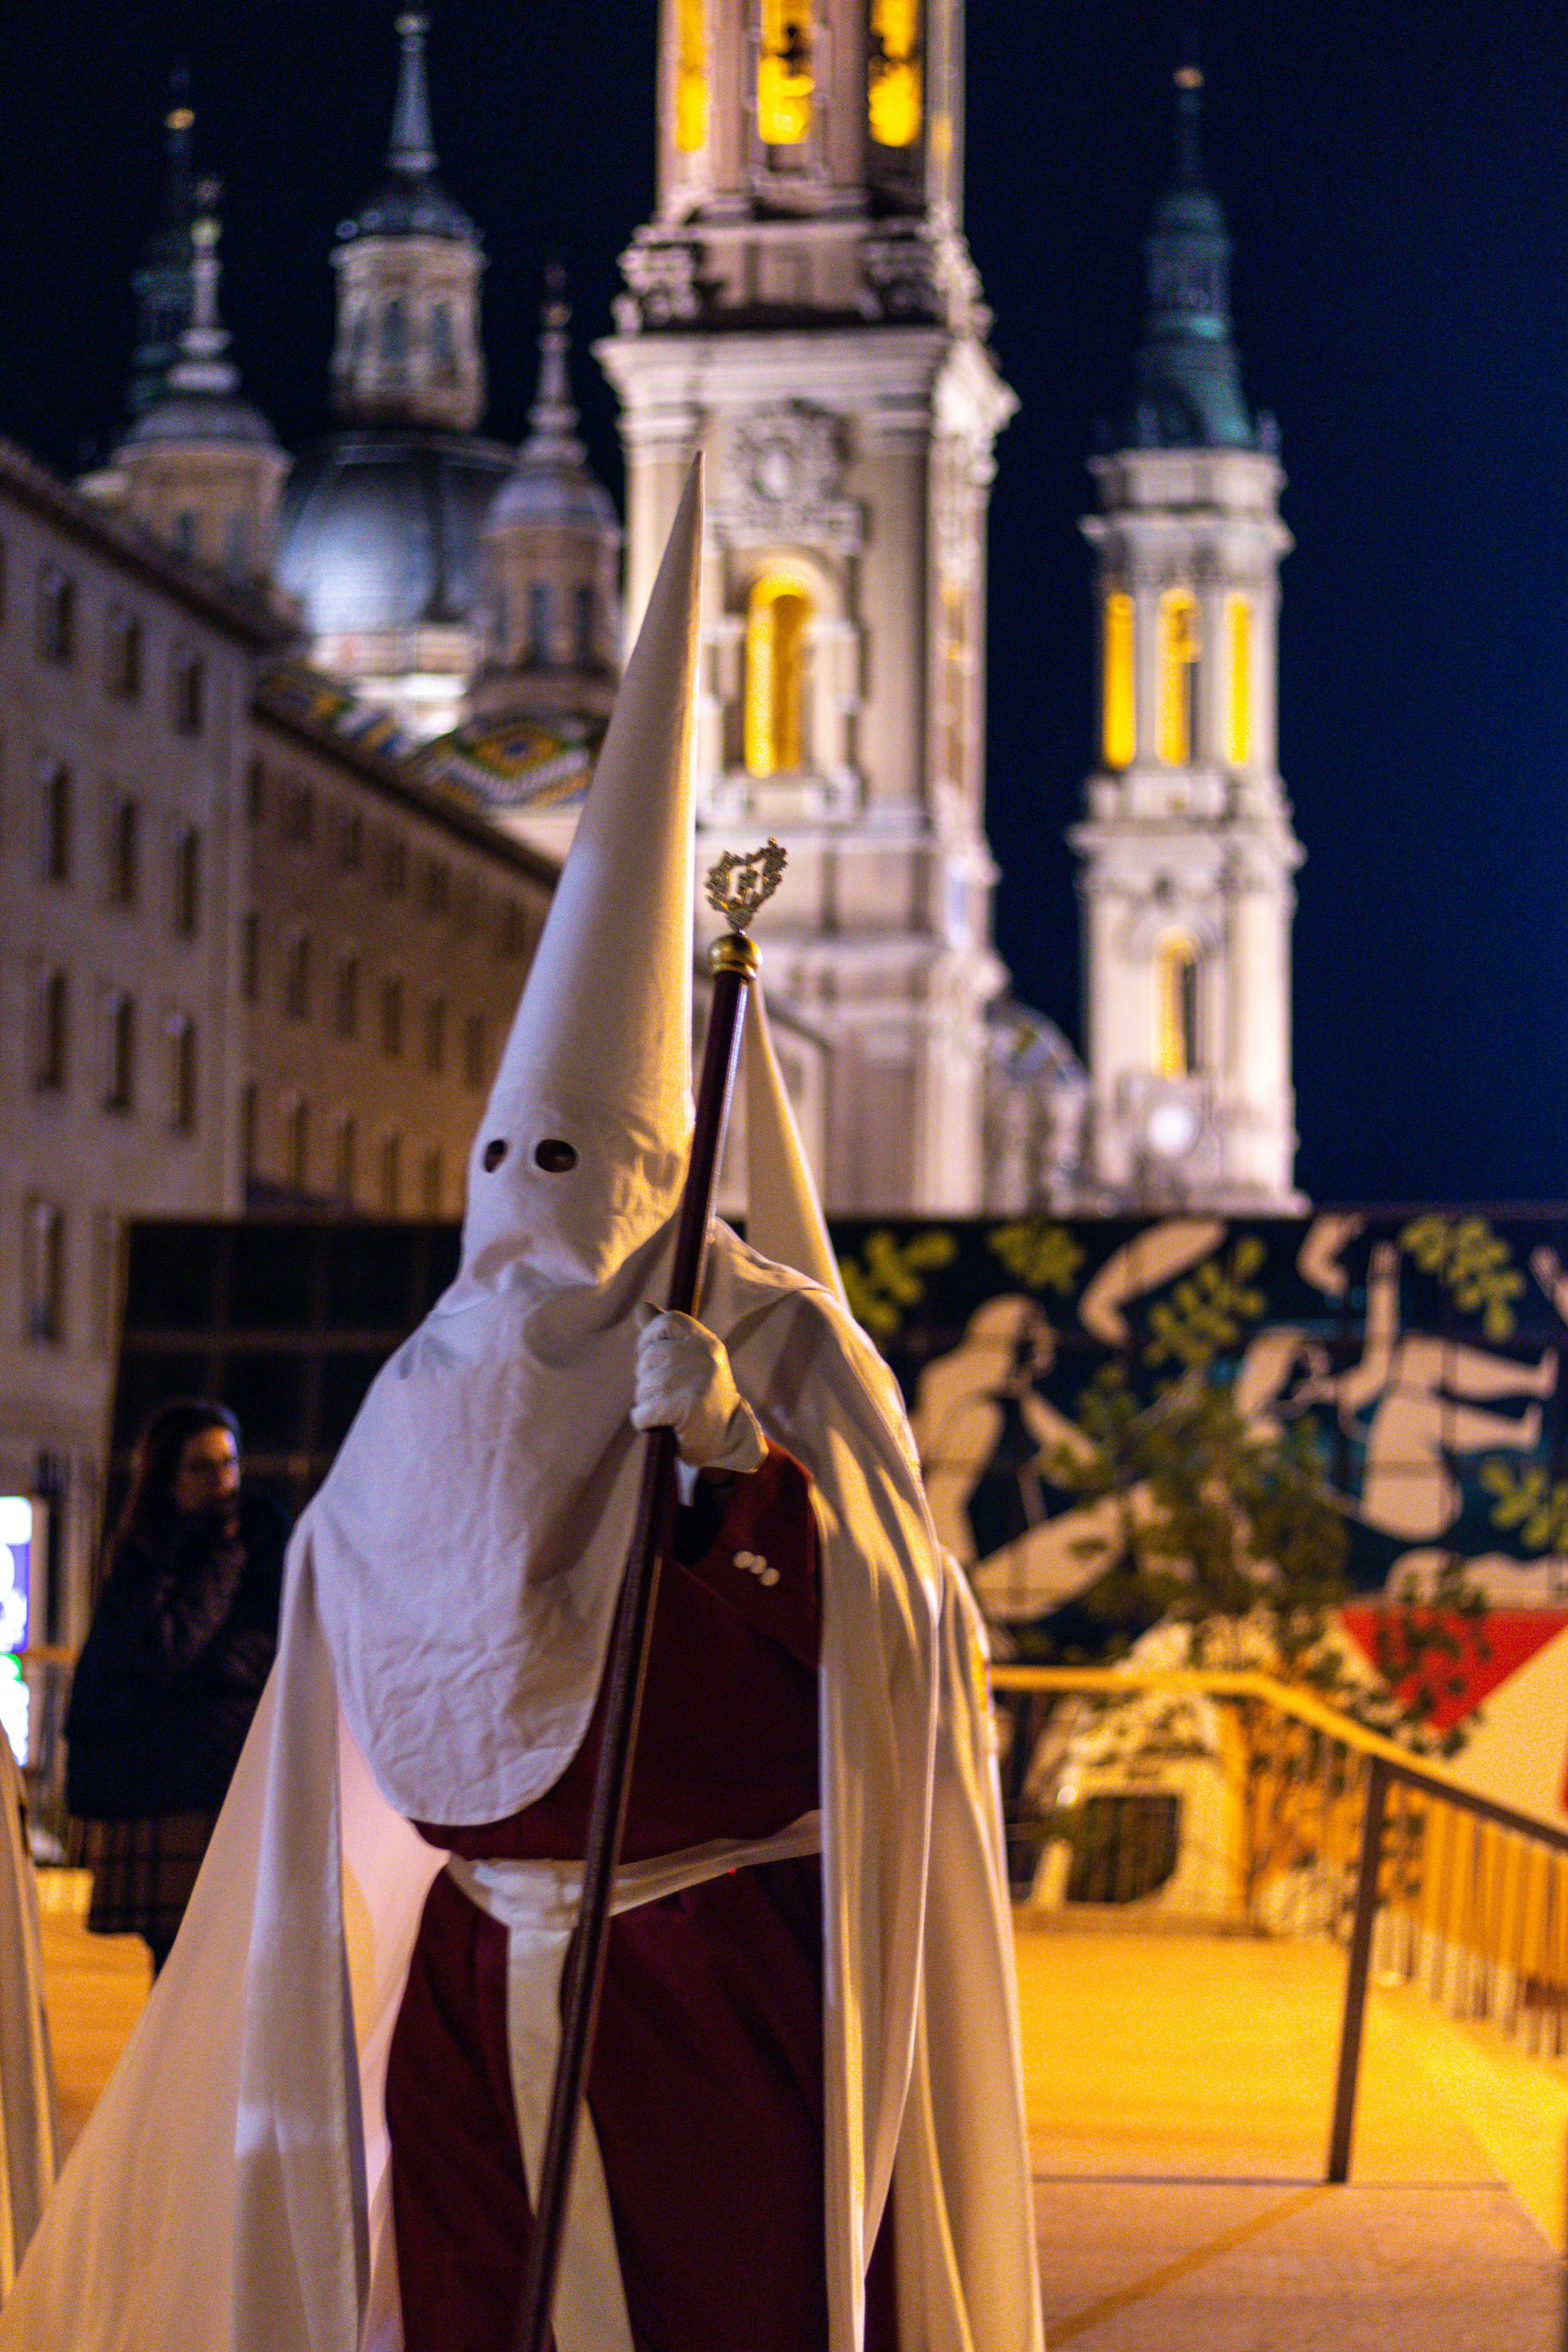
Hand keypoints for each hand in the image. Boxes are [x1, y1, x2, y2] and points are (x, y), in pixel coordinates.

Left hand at [631, 1308, 765, 1473]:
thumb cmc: (702, 1397)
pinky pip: (644, 1412)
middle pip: (650, 1356)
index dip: (650, 1335)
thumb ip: (665, 1335)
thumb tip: (640, 1306)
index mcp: (707, 1343)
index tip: (649, 1353)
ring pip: (644, 1386)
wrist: (728, 1439)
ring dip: (645, 1401)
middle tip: (662, 1392)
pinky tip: (658, 1423)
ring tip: (663, 1409)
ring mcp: (697, 1382)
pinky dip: (644, 1421)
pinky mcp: (687, 1408)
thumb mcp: (691, 1360)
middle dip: (645, 1376)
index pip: (668, 1321)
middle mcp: (704, 1358)